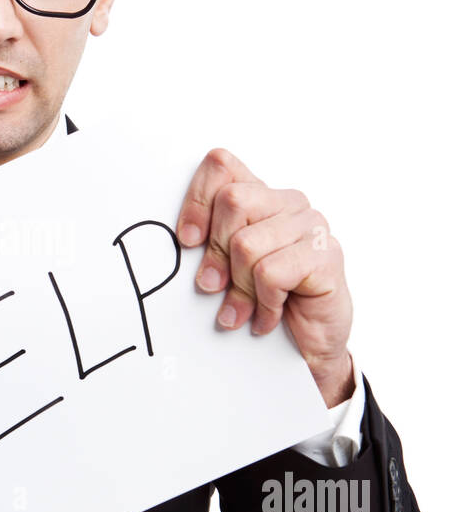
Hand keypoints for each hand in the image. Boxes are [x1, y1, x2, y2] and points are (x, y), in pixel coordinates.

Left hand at [176, 148, 354, 407]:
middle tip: (215, 287)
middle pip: (232, 201)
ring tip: (243, 310)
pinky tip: (267, 316)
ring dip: (239, 288)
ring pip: (247, 243)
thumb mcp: (228, 267)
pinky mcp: (326, 255)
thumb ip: (211, 243)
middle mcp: (289, 203)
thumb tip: (186, 239)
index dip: (198, 200)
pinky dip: (263, 304)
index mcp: (262, 196)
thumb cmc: (267, 301)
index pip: (221, 165)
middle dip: (216, 253)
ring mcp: (312, 226)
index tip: (189, 240)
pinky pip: (270, 273)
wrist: (310, 346)